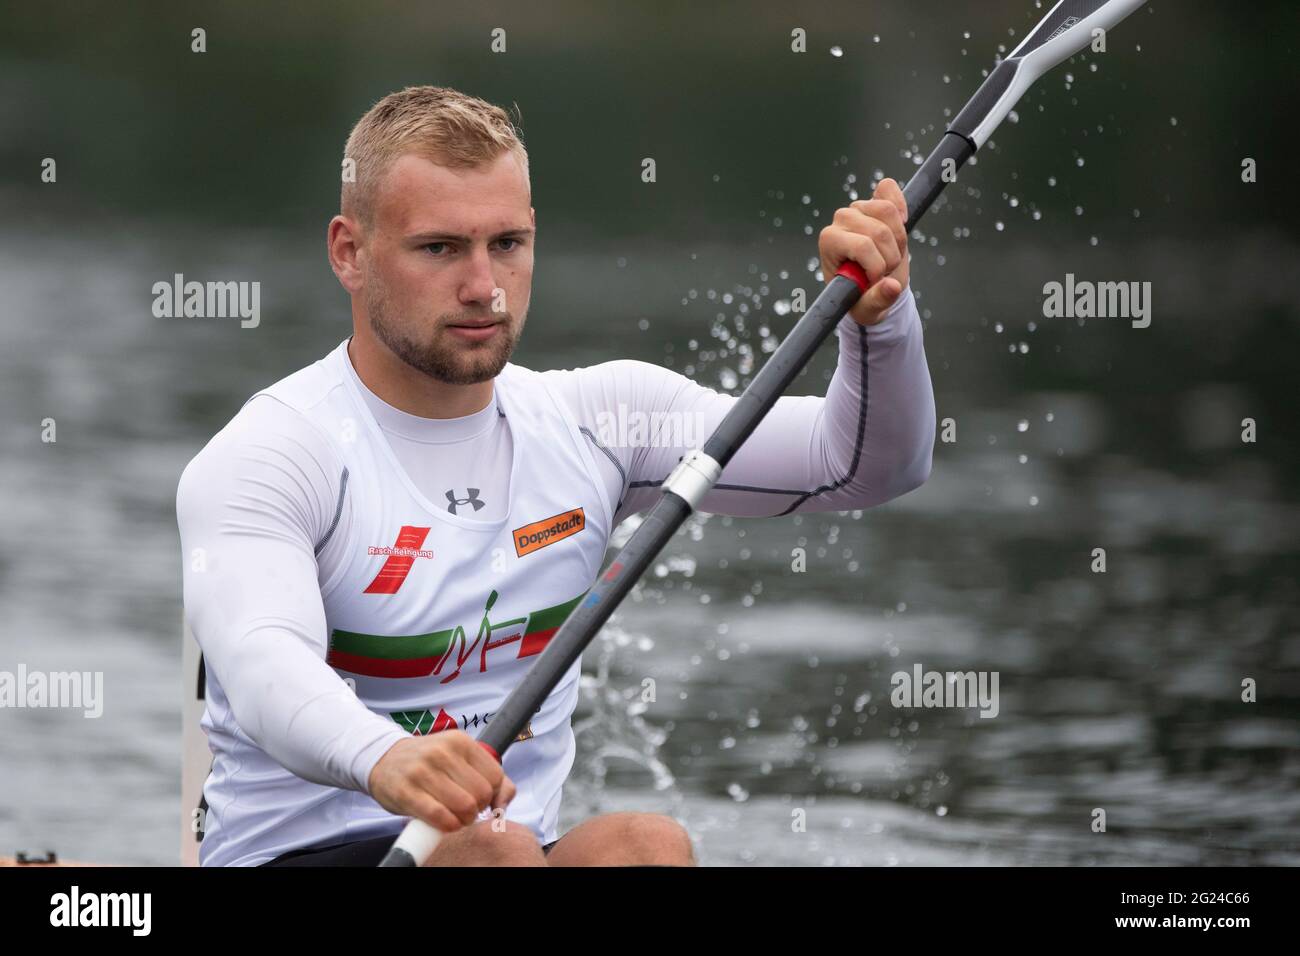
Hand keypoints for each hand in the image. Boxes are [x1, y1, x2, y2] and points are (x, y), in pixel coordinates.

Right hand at [368, 730, 515, 832]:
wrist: (383, 759)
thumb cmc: (428, 763)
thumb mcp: (460, 758)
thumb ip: (490, 777)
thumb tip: (504, 804)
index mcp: (460, 741)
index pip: (495, 776)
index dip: (492, 795)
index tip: (479, 799)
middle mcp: (442, 752)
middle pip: (481, 794)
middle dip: (477, 809)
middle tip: (465, 809)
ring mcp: (423, 771)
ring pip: (464, 806)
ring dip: (464, 820)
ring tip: (455, 817)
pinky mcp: (406, 791)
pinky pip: (439, 816)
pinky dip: (448, 826)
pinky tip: (445, 823)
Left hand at [817, 177, 909, 325]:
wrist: (872, 286)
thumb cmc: (862, 297)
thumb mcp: (868, 307)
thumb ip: (878, 299)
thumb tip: (892, 286)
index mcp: (829, 241)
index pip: (862, 245)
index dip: (877, 266)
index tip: (874, 281)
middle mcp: (840, 220)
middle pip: (879, 230)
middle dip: (890, 256)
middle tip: (885, 271)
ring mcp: (857, 208)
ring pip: (888, 211)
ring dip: (899, 238)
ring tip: (891, 254)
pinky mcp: (874, 200)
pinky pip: (889, 188)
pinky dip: (900, 205)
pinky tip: (902, 222)